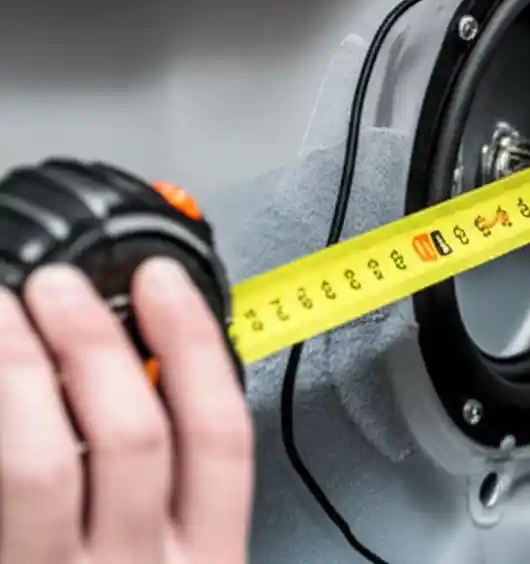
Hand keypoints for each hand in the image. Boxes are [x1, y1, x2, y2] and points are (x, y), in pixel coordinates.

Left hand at [0, 260, 252, 563]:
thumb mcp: (176, 559)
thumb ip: (166, 486)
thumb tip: (129, 375)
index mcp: (205, 554)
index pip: (219, 433)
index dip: (194, 344)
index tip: (161, 282)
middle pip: (136, 437)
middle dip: (96, 343)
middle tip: (59, 285)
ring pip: (44, 465)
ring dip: (20, 369)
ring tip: (2, 313)